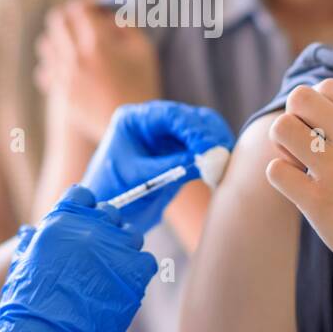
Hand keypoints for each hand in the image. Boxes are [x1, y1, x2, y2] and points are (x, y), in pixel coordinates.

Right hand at [0, 185, 156, 331]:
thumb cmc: (27, 305)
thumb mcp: (22, 265)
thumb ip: (32, 243)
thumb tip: (31, 231)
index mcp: (62, 219)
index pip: (82, 194)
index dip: (84, 210)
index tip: (83, 228)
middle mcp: (91, 227)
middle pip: (111, 213)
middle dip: (106, 231)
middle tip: (97, 257)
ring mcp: (115, 248)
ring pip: (132, 236)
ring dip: (124, 251)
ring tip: (111, 275)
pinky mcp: (135, 272)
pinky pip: (147, 261)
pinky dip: (139, 272)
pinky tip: (123, 288)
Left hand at [35, 1, 160, 142]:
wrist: (132, 127)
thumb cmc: (143, 85)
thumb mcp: (143, 49)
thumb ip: (125, 25)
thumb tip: (105, 17)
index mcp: (98, 43)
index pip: (78, 10)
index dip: (85, 4)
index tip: (92, 9)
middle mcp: (76, 57)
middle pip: (57, 22)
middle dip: (68, 17)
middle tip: (78, 22)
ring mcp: (64, 77)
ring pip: (45, 44)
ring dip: (57, 39)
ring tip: (71, 45)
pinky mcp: (59, 94)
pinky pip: (43, 71)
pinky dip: (52, 66)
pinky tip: (66, 68)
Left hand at [82, 100, 233, 232]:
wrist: (109, 216)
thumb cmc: (113, 194)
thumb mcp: (139, 179)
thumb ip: (171, 166)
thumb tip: (206, 158)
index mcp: (135, 119)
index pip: (170, 115)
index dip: (193, 129)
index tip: (208, 148)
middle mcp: (154, 122)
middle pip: (192, 118)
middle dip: (210, 136)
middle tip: (222, 156)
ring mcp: (169, 136)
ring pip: (204, 132)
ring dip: (216, 146)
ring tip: (223, 166)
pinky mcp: (182, 153)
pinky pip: (205, 150)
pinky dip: (215, 158)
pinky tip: (221, 171)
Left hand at [264, 78, 332, 301]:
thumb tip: (322, 114)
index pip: (328, 86)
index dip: (318, 107)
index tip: (326, 131)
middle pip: (299, 97)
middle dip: (295, 118)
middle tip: (306, 146)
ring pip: (281, 127)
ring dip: (283, 145)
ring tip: (300, 165)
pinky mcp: (319, 202)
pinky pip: (276, 170)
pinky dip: (281, 178)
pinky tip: (300, 190)